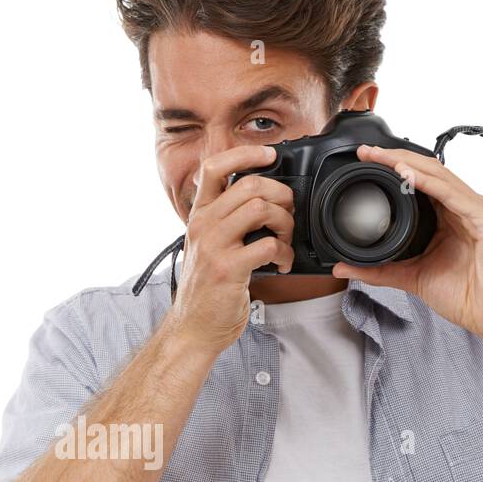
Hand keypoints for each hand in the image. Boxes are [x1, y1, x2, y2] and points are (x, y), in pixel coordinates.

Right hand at [170, 143, 295, 355]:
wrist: (193, 328)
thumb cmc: (207, 290)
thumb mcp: (207, 246)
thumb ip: (225, 221)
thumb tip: (261, 200)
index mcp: (199, 216)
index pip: (214, 167)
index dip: (245, 153)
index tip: (270, 155)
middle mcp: (203, 226)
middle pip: (249, 185)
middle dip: (281, 194)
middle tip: (289, 213)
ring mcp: (213, 246)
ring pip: (260, 208)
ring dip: (285, 222)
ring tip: (286, 239)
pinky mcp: (227, 269)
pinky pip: (268, 244)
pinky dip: (285, 252)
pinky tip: (283, 263)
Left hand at [330, 144, 482, 340]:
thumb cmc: (465, 295)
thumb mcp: (411, 277)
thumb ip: (378, 270)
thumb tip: (342, 268)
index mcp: (449, 216)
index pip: (420, 182)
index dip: (394, 168)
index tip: (365, 162)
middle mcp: (464, 207)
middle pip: (428, 171)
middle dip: (396, 158)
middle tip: (366, 152)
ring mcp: (477, 210)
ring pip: (439, 176)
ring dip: (408, 163)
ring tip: (381, 157)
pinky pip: (453, 194)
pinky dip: (429, 183)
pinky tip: (407, 175)